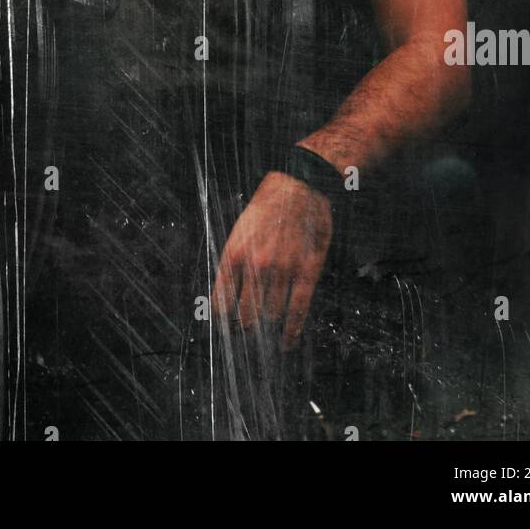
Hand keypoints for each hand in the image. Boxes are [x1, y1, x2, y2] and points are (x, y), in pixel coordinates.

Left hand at [211, 171, 332, 351]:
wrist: (299, 186)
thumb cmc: (267, 206)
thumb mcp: (240, 230)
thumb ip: (233, 262)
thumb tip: (225, 295)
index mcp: (234, 254)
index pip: (222, 302)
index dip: (223, 320)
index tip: (226, 329)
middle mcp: (256, 266)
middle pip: (246, 314)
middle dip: (246, 325)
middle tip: (250, 329)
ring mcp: (283, 270)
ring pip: (270, 315)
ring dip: (268, 327)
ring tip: (267, 336)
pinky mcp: (307, 271)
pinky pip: (297, 310)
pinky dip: (292, 332)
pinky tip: (286, 343)